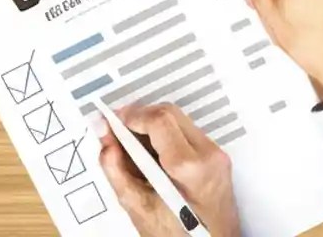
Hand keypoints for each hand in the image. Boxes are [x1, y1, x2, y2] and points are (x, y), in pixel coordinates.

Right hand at [96, 104, 240, 236]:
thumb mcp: (139, 209)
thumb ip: (118, 171)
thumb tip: (105, 141)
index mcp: (191, 167)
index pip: (159, 120)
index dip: (131, 116)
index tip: (111, 122)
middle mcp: (209, 154)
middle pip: (170, 114)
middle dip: (139, 117)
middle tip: (116, 131)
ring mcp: (217, 154)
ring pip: (179, 120)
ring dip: (151, 125)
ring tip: (130, 144)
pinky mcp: (217, 157)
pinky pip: (187, 133)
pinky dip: (165, 136)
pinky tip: (150, 153)